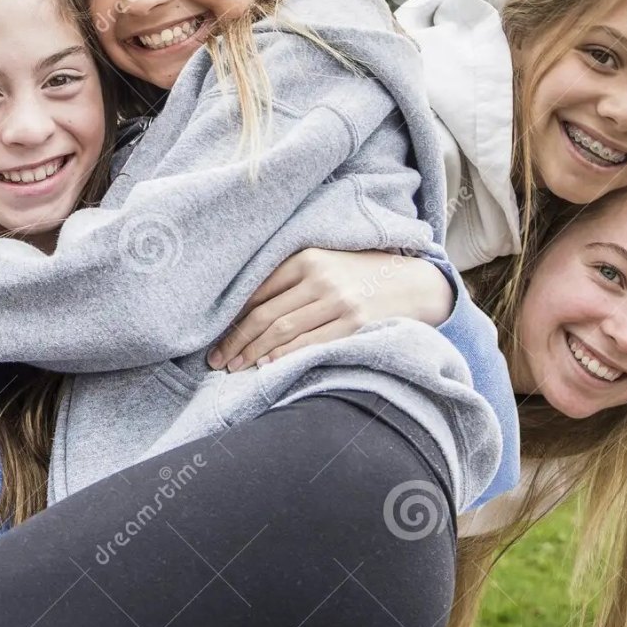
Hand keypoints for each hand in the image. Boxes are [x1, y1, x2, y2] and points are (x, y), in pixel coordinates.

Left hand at [207, 248, 454, 372]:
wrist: (413, 282)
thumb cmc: (360, 274)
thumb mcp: (325, 263)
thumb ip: (290, 280)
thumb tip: (243, 310)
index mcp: (307, 257)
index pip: (257, 290)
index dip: (231, 317)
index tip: (213, 337)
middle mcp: (321, 277)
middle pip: (265, 314)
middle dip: (235, 341)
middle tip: (216, 360)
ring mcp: (339, 302)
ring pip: (282, 331)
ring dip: (252, 353)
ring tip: (233, 368)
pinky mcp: (355, 324)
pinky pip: (310, 345)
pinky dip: (284, 357)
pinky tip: (266, 367)